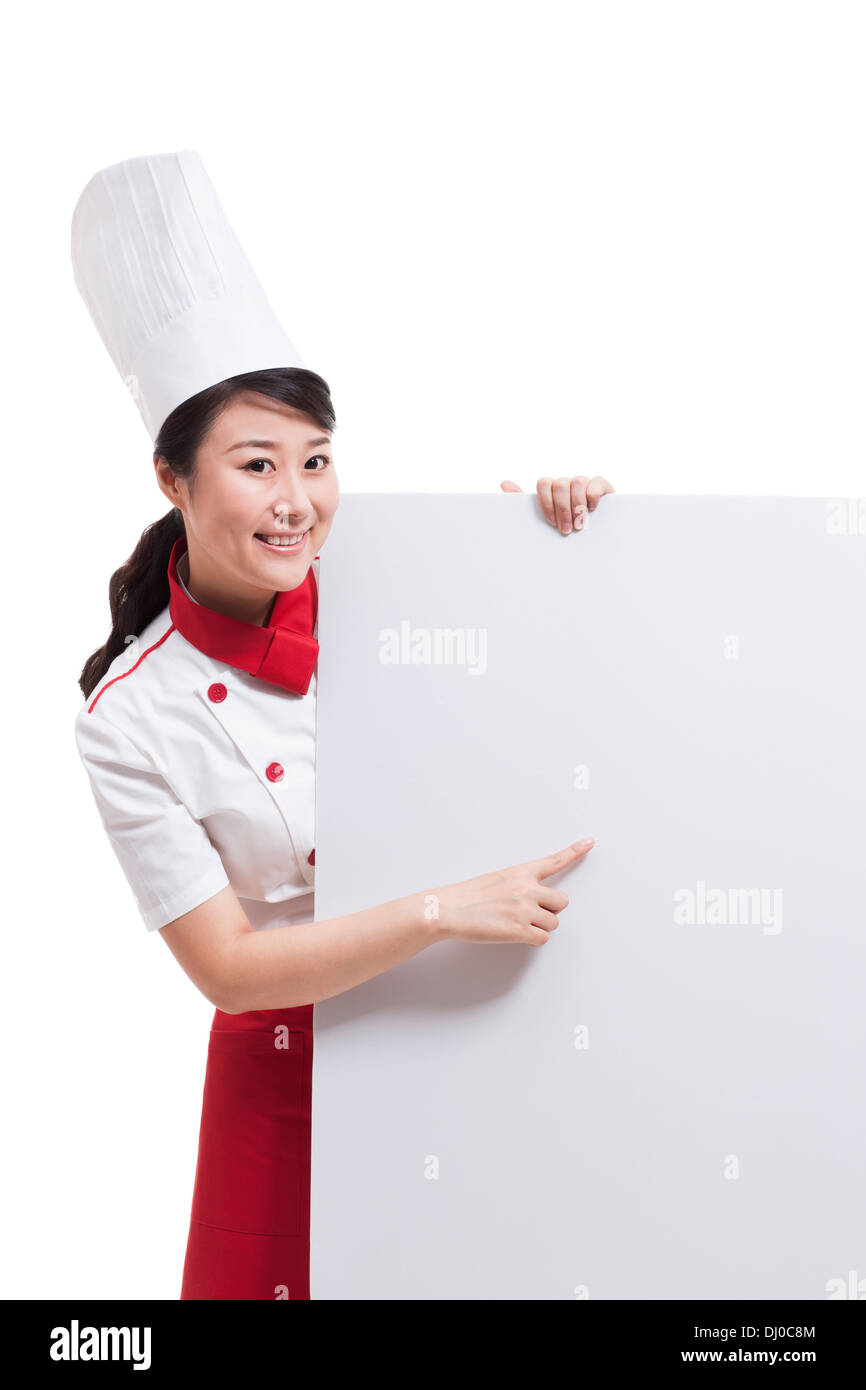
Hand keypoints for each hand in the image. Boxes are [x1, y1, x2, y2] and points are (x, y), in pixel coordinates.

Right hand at [428, 838, 594, 944]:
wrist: (448, 909)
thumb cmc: (467, 896)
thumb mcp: (495, 879)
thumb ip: (518, 884)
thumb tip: (531, 897)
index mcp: (520, 872)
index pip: (554, 860)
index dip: (575, 851)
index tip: (589, 842)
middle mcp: (527, 888)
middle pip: (562, 901)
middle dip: (551, 910)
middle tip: (532, 913)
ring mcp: (524, 910)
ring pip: (553, 923)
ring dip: (540, 927)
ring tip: (516, 923)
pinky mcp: (519, 930)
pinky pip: (542, 939)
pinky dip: (532, 940)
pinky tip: (514, 934)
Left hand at [500, 475, 615, 533]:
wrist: (592, 541)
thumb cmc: (564, 528)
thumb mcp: (543, 520)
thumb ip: (524, 502)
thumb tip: (504, 483)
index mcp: (552, 489)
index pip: (544, 483)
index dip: (546, 502)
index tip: (550, 522)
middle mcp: (567, 483)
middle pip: (560, 484)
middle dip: (562, 509)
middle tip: (566, 529)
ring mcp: (585, 483)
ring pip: (577, 481)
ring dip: (577, 505)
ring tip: (579, 524)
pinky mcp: (602, 486)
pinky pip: (596, 481)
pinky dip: (593, 495)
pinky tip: (592, 509)